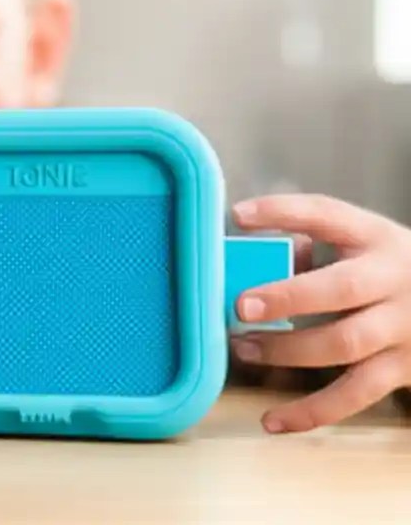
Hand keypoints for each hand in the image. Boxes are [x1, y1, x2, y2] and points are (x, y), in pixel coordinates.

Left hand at [232, 194, 410, 432]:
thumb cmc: (386, 273)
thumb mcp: (362, 246)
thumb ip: (311, 247)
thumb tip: (246, 259)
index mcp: (376, 238)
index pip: (328, 215)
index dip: (282, 212)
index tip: (238, 215)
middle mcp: (394, 280)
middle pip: (341, 288)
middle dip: (288, 297)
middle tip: (241, 305)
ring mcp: (402, 329)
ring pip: (344, 344)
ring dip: (287, 349)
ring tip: (243, 348)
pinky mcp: (402, 370)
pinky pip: (354, 395)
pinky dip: (311, 411)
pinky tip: (271, 420)